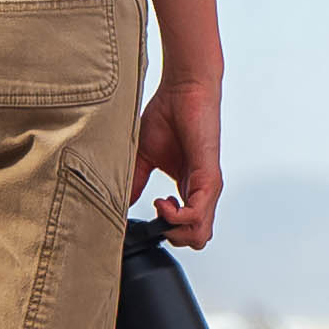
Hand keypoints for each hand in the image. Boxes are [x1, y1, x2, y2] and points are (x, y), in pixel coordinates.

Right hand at [134, 73, 221, 247]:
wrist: (184, 90)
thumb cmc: (169, 116)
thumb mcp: (145, 157)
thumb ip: (136, 182)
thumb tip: (119, 206)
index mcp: (189, 188)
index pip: (185, 228)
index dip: (164, 230)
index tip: (147, 217)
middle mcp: (201, 192)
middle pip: (195, 238)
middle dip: (171, 236)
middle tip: (155, 215)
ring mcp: (208, 188)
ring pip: (200, 234)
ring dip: (174, 229)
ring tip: (159, 207)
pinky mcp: (209, 178)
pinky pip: (197, 215)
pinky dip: (177, 217)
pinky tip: (162, 202)